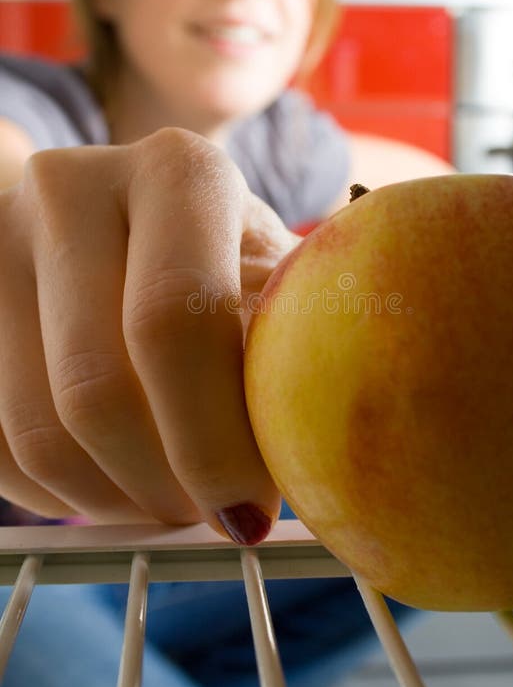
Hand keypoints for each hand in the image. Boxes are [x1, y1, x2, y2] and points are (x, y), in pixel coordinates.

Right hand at [0, 129, 298, 540]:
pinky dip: (56, 495)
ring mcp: (0, 239)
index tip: (248, 514)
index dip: (211, 440)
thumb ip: (288, 350)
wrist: (128, 222)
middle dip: (162, 485)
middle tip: (209, 516)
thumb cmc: (227, 260)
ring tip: (168, 502)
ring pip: (36, 431)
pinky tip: (111, 487)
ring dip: (111, 501)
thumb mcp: (275, 280)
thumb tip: (308, 470)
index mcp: (176, 171)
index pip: (175, 319)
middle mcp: (72, 186)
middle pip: (95, 388)